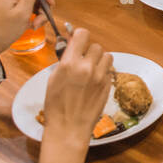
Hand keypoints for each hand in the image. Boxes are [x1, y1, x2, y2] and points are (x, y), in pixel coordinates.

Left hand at [0, 0, 52, 60]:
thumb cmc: (5, 30)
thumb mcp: (23, 10)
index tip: (49, 3)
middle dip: (43, 4)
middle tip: (42, 18)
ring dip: (39, 11)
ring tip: (36, 23)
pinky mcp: (13, 0)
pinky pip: (29, 2)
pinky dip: (34, 12)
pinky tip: (32, 22)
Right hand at [41, 28, 112, 143]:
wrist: (69, 127)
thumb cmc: (56, 105)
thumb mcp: (53, 79)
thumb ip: (64, 60)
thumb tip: (70, 45)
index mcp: (69, 63)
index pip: (82, 34)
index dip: (80, 37)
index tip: (78, 42)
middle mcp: (87, 67)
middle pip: (96, 46)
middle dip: (89, 51)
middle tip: (83, 61)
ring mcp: (100, 77)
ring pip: (107, 56)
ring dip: (100, 60)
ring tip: (91, 70)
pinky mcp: (108, 85)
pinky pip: (109, 71)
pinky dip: (103, 73)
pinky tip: (94, 82)